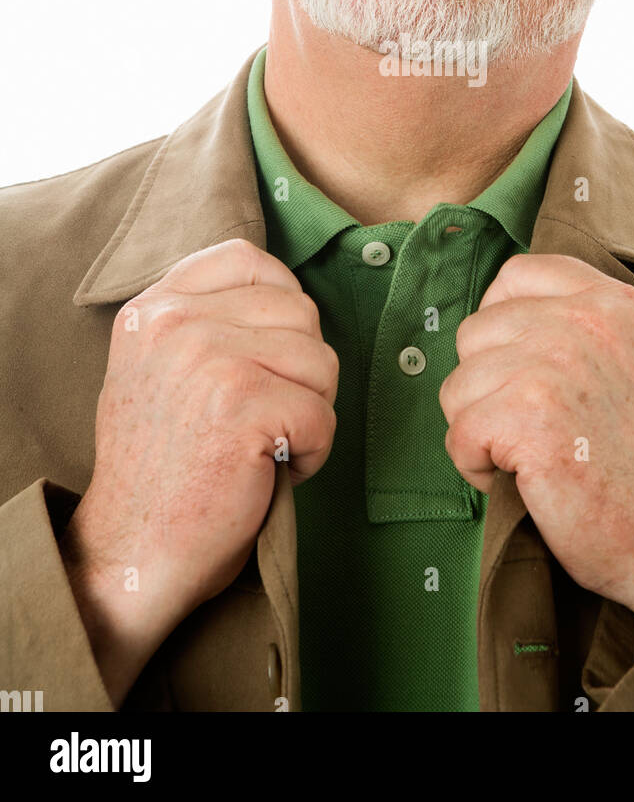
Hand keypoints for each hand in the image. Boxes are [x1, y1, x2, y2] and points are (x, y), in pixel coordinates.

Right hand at [60, 238, 337, 701]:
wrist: (132, 551)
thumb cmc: (160, 466)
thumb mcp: (156, 368)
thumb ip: (203, 320)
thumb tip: (283, 293)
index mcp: (153, 308)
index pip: (247, 260)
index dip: (280, 303)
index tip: (269, 355)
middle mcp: (174, 321)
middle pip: (299, 311)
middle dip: (302, 370)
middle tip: (267, 419)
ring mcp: (207, 358)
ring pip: (321, 360)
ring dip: (310, 411)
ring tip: (267, 444)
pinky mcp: (242, 405)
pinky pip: (322, 414)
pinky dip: (313, 452)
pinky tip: (272, 470)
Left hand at [439, 253, 633, 627]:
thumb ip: (585, 326)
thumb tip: (509, 315)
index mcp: (613, 301)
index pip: (516, 276)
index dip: (499, 321)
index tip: (513, 365)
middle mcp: (584, 319)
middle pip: (475, 332)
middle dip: (486, 386)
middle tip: (529, 428)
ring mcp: (554, 362)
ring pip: (459, 385)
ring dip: (480, 430)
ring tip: (531, 455)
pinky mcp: (528, 414)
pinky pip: (459, 434)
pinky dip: (476, 467)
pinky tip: (523, 480)